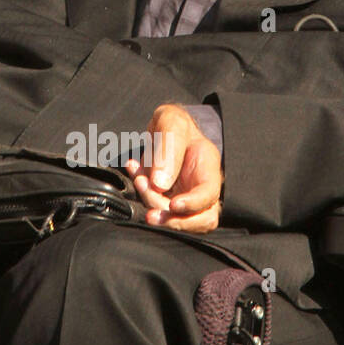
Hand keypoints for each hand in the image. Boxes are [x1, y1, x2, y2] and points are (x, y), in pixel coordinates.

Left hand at [124, 103, 221, 232]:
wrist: (164, 129)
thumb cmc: (174, 124)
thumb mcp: (172, 123)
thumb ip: (168, 150)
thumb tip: (160, 185)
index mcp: (208, 169)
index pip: (209, 196)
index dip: (193, 205)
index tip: (172, 204)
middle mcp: (200, 188)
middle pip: (201, 220)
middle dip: (174, 220)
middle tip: (150, 213)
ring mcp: (184, 198)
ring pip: (176, 219)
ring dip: (153, 207)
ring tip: (139, 180)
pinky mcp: (166, 203)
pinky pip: (154, 209)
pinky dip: (141, 196)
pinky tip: (134, 172)